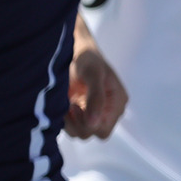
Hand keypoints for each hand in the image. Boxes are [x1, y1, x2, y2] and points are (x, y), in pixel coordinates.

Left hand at [65, 17, 126, 138]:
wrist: (73, 47)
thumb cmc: (85, 57)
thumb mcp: (92, 74)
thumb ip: (96, 98)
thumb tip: (94, 123)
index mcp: (117, 102)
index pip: (103, 130)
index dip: (88, 124)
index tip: (76, 105)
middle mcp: (108, 111)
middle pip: (92, 133)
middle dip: (77, 123)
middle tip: (69, 104)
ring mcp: (94, 112)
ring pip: (80, 132)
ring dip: (69, 121)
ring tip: (65, 101)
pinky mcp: (82, 112)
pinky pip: (73, 126)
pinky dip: (64, 118)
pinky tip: (63, 103)